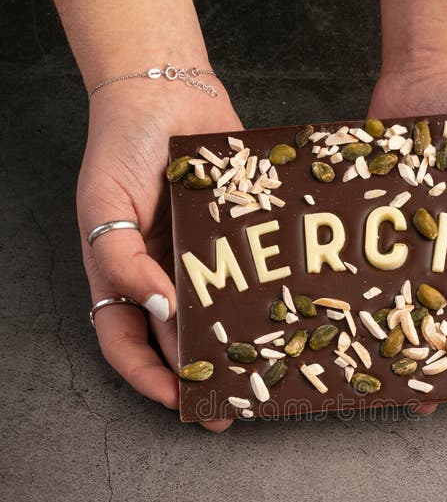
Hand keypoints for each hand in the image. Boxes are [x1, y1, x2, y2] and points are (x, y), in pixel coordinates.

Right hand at [77, 82, 241, 432]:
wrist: (165, 91)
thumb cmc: (121, 148)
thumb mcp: (103, 205)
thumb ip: (122, 259)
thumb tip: (157, 308)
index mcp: (123, 280)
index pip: (127, 345)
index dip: (149, 378)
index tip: (178, 400)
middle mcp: (164, 279)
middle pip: (179, 344)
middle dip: (200, 380)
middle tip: (227, 410)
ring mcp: (202, 262)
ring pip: (220, 319)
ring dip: (238, 353)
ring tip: (263, 381)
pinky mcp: (236, 241)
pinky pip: (250, 275)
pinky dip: (266, 300)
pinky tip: (289, 320)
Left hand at [369, 68, 446, 412]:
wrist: (433, 76)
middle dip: (445, 363)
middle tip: (424, 397)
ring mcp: (419, 248)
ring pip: (410, 305)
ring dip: (398, 342)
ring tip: (380, 374)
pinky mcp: (381, 233)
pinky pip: (373, 270)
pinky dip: (361, 297)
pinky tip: (343, 319)